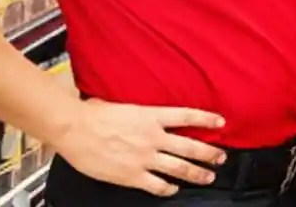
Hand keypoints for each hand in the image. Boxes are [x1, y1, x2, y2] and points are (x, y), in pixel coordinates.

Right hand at [50, 98, 227, 196]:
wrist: (74, 128)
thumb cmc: (93, 114)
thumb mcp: (125, 106)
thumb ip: (141, 113)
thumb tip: (144, 113)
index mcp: (152, 116)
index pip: (188, 115)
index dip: (207, 119)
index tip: (221, 122)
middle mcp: (153, 137)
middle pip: (190, 146)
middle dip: (209, 153)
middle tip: (221, 158)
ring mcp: (144, 157)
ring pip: (179, 167)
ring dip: (196, 173)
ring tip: (208, 176)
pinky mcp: (132, 175)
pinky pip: (157, 185)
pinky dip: (168, 189)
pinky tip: (174, 190)